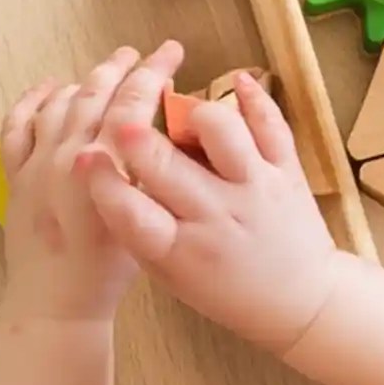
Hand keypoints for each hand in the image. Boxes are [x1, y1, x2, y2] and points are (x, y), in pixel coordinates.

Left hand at [0, 41, 184, 320]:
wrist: (56, 303)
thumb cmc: (109, 271)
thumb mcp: (147, 220)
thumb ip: (149, 174)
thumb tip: (159, 134)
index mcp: (104, 165)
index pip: (132, 102)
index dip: (154, 72)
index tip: (173, 53)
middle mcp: (66, 155)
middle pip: (95, 93)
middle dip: (123, 66)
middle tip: (144, 53)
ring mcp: (36, 163)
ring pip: (59, 102)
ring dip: (86, 79)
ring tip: (108, 69)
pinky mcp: (16, 177)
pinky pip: (17, 126)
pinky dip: (32, 100)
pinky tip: (48, 88)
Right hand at [77, 70, 339, 351]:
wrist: (300, 303)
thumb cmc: (225, 290)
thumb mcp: (172, 275)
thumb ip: (140, 229)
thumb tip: (107, 171)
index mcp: (181, 251)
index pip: (130, 213)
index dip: (100, 181)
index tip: (83, 157)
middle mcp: (218, 216)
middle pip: (164, 164)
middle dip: (134, 137)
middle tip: (125, 125)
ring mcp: (256, 189)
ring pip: (221, 130)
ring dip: (195, 114)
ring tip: (188, 119)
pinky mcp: (288, 172)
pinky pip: (272, 124)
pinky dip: (254, 97)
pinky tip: (236, 81)